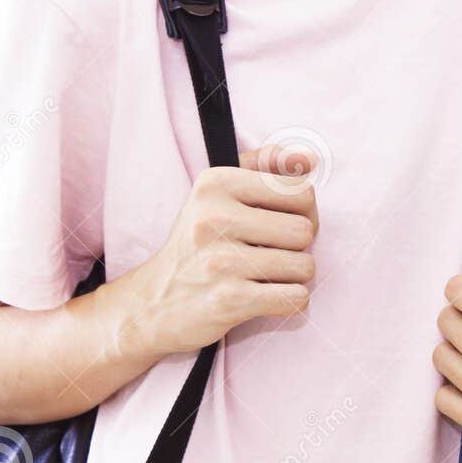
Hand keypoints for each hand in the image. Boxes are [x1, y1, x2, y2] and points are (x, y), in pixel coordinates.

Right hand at [115, 145, 318, 354]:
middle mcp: (214, 217)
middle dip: (297, 248)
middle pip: (304, 230)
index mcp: (215, 184)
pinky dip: (288, 302)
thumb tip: (309, 158)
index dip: (303, 211)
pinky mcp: (230, 300)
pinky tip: (262, 298)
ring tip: (260, 277)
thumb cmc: (198, 245)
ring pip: (304, 266)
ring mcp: (221, 260)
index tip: (279, 223)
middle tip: (269, 254)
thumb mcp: (218, 194)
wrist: (152, 304)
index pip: (300, 191)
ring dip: (292, 278)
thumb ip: (265, 167)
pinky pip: (296, 298)